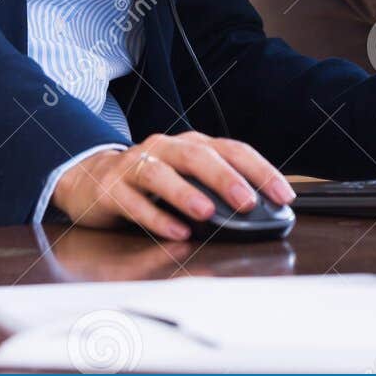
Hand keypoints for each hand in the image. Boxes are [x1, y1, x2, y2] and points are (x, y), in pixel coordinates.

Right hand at [52, 131, 295, 240]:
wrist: (91, 179)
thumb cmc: (150, 182)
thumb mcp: (186, 178)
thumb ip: (217, 190)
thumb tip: (261, 213)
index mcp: (191, 144)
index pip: (232, 149)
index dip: (260, 170)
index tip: (284, 194)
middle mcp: (166, 148)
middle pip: (197, 155)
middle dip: (226, 178)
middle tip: (248, 201)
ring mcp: (136, 165)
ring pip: (160, 174)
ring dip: (185, 193)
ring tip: (206, 213)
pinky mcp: (112, 188)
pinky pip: (134, 203)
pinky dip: (155, 218)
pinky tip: (174, 231)